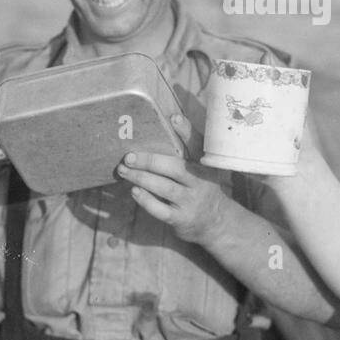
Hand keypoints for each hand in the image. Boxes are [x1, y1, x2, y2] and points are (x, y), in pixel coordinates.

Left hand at [117, 114, 228, 242]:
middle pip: (175, 168)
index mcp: (204, 165)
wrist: (216, 221)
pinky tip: (134, 191)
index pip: (197, 145)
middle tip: (128, 156)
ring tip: (123, 171)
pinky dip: (146, 200)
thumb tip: (159, 130)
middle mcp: (200, 181)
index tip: (173, 117)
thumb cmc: (201, 187)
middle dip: (149, 161)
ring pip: (164, 188)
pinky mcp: (181, 218)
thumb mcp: (202, 169)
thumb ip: (185, 153)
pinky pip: (161, 210)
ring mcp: (191, 201)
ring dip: (141, 178)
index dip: (186, 131)